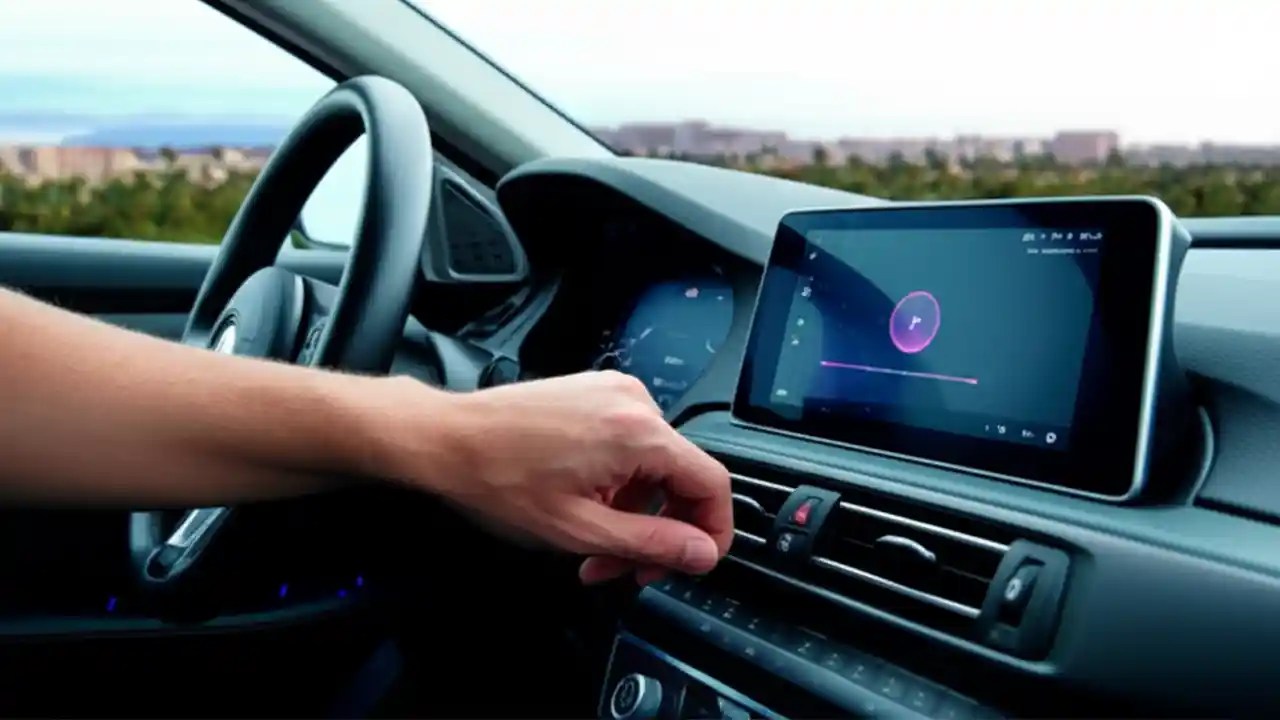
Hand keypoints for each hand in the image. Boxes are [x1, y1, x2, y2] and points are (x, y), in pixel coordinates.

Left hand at [401, 371, 732, 583]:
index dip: (711, 532)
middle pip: (680, 479)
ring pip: (653, 468)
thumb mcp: (581, 529)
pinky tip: (584, 507)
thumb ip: (652, 543)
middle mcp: (634, 403)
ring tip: (590, 544)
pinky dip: (617, 484)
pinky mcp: (594, 395)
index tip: (691, 562)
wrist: (447, 440)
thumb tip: (701, 553)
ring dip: (633, 513)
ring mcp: (613, 394)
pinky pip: (629, 446)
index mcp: (639, 433)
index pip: (713, 485)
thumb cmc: (498, 478)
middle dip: (657, 532)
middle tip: (624, 569)